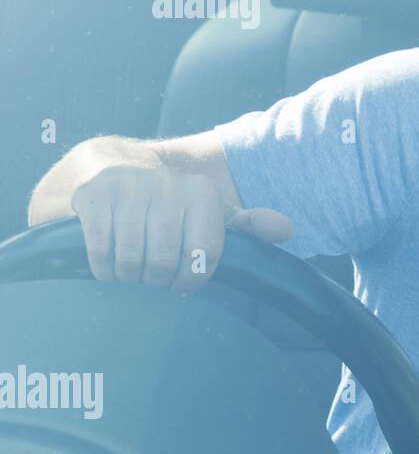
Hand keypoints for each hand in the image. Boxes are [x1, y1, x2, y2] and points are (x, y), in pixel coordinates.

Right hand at [70, 164, 291, 291]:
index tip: (182, 284)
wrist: (110, 169)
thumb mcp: (209, 211)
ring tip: (133, 276)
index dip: (192, 281)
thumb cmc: (169, 205)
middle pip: (166, 263)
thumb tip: (287, 229)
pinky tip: (110, 269)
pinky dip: (105, 271)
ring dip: (130, 279)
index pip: (204, 257)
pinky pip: (102, 252)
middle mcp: (168, 184)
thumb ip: (247, 225)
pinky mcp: (95, 197)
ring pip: (133, 261)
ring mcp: (129, 188)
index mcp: (202, 193)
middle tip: (153, 282)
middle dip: (158, 282)